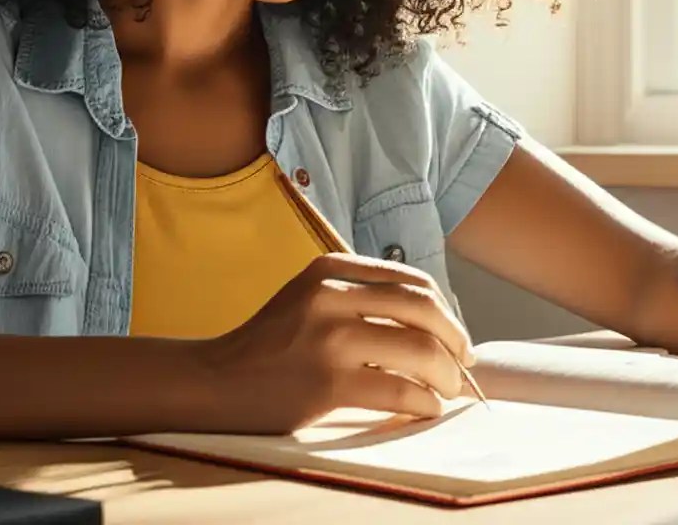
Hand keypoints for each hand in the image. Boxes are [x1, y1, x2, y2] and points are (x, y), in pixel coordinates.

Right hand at [199, 253, 473, 433]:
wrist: (214, 381)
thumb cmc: (270, 343)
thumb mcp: (310, 297)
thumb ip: (360, 296)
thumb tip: (435, 322)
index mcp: (331, 268)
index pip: (414, 282)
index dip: (447, 312)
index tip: (456, 338)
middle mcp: (331, 295)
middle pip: (424, 311)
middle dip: (456, 342)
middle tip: (464, 367)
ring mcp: (328, 339)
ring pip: (419, 352)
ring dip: (446, 377)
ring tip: (446, 392)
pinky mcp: (326, 383)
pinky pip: (399, 392)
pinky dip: (423, 403)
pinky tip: (424, 409)